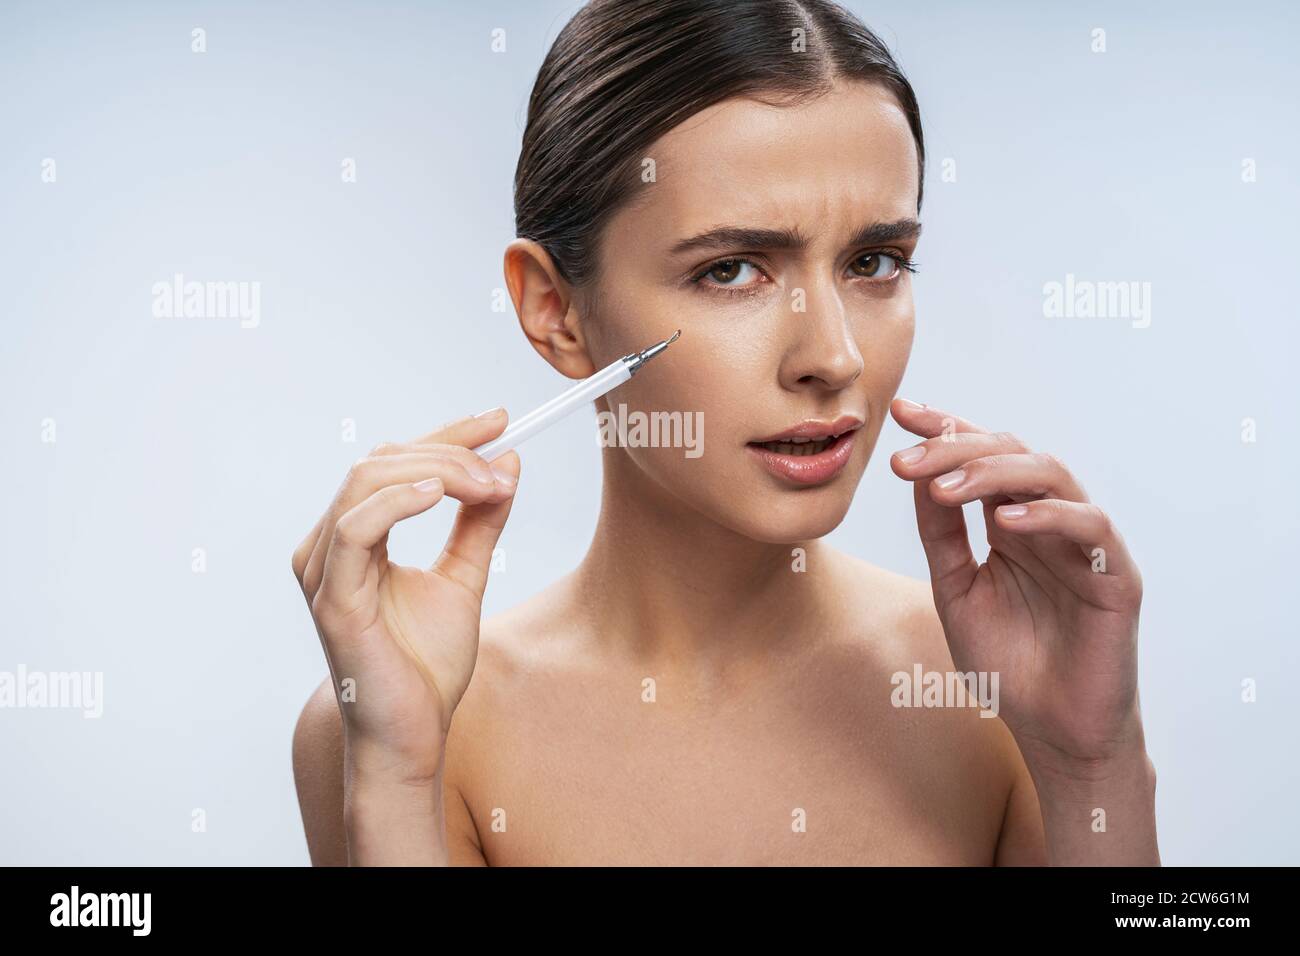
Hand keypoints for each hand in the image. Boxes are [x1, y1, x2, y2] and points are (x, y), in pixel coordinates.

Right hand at [292, 408, 518, 786]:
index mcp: (353, 538)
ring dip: (435, 471)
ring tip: (487, 484)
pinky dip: (399, 500)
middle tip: (502, 460)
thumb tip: (508, 462)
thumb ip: (481, 522)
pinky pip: (356, 527)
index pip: (394, 462)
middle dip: (448, 451)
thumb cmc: (427, 665)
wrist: (415, 733)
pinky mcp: (333, 597)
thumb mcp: (466, 576)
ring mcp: (324, 569)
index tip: (499, 420)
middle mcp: (329, 546)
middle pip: (381, 462)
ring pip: (366, 482)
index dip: (446, 434)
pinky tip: (441, 494)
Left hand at [888, 398, 1146, 774]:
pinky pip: (1091, 528)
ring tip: (944, 487)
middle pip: (1011, 453)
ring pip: (1052, 475)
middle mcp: (1049, 521)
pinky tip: (1006, 521)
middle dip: (956, 449)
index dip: (945, 429)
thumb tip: (916, 474)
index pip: (981, 457)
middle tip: (908, 460)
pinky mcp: (1118, 576)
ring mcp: (1087, 544)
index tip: (900, 413)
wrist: (1051, 731)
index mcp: (1011, 521)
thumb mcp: (957, 589)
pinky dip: (1050, 515)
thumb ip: (941, 535)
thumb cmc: (1008, 662)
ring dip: (994, 473)